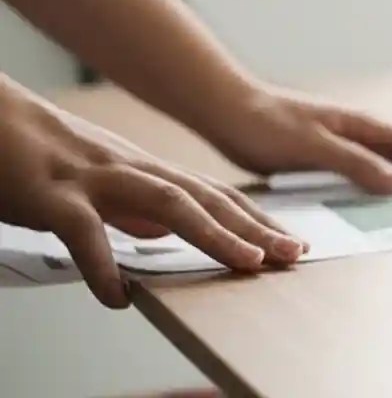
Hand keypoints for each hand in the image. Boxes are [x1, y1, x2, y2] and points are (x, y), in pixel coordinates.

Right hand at [0, 76, 307, 308]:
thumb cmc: (37, 156)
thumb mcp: (99, 185)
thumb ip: (133, 208)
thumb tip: (165, 234)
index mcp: (143, 171)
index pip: (213, 196)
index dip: (256, 220)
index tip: (292, 242)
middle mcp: (130, 170)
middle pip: (205, 198)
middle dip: (255, 227)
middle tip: (294, 253)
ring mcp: (94, 179)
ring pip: (167, 204)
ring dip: (213, 234)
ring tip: (247, 263)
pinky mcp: (50, 193)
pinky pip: (82, 231)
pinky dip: (102, 265)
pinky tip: (118, 296)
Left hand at [201, 87, 391, 194]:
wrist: (228, 112)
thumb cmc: (268, 125)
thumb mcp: (316, 148)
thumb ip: (356, 164)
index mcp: (363, 126)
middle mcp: (358, 134)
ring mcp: (342, 147)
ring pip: (382, 168)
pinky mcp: (324, 160)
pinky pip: (359, 177)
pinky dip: (373, 191)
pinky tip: (375, 210)